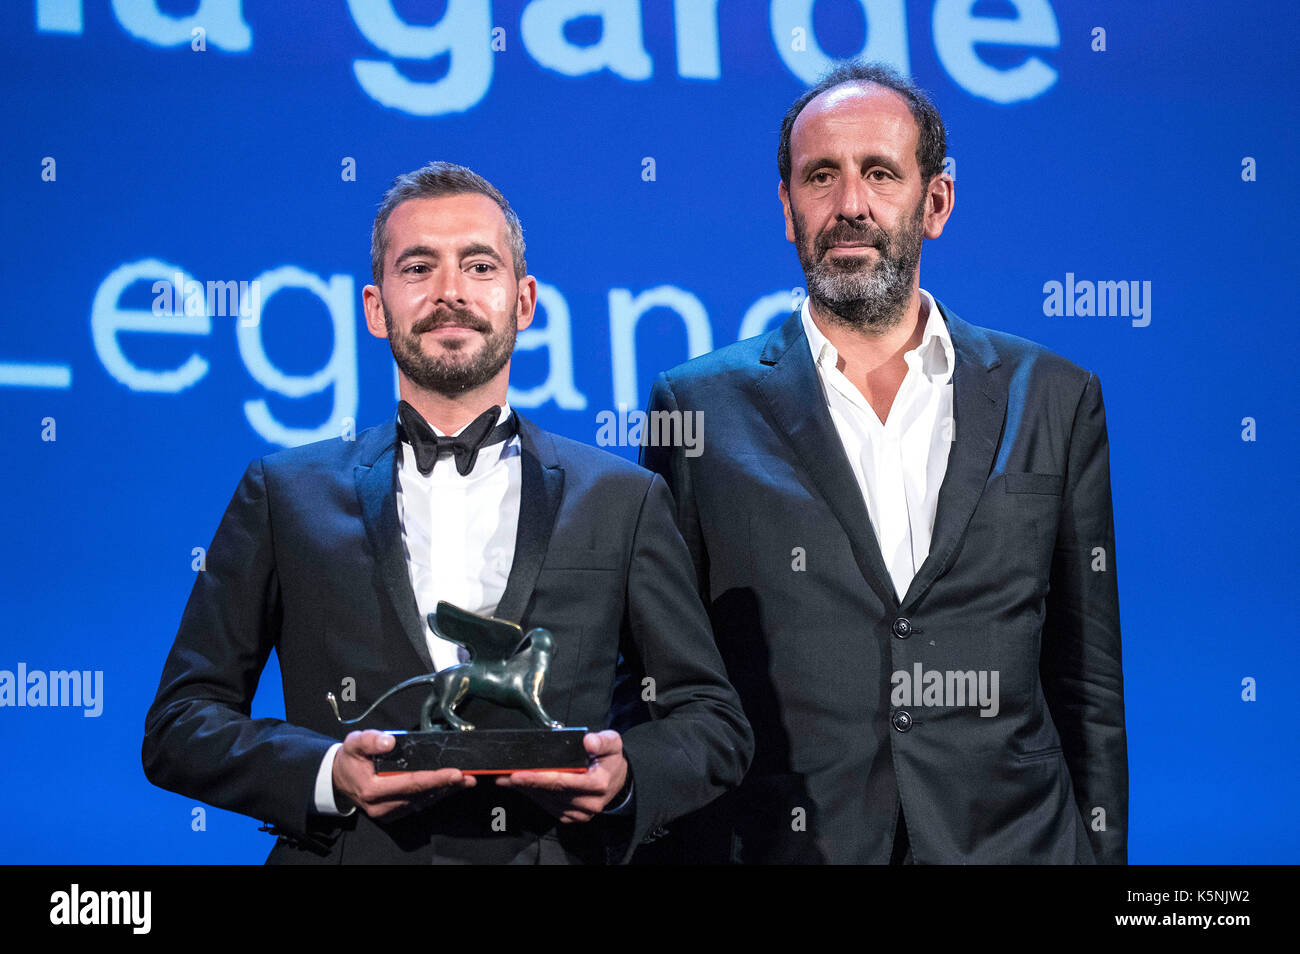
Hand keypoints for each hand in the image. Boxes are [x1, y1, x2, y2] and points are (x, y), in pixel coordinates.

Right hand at [331, 729, 474, 819]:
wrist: (339, 779)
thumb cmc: (350, 758)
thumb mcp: (353, 743)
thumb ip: (370, 740)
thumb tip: (389, 742)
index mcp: (372, 789)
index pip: (409, 783)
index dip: (434, 778)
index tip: (454, 773)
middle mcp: (382, 806)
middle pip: (420, 795)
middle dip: (446, 786)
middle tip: (468, 777)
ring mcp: (388, 813)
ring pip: (422, 802)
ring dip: (445, 792)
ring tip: (465, 781)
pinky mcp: (394, 814)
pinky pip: (419, 804)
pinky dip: (435, 795)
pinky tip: (450, 787)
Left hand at [494, 730, 627, 822]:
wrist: (618, 780)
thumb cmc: (610, 759)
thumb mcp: (612, 743)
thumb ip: (600, 741)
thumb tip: (587, 742)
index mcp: (598, 784)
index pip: (563, 782)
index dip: (538, 778)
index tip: (518, 774)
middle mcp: (589, 803)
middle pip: (551, 792)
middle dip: (525, 783)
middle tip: (503, 775)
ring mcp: (580, 813)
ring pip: (547, 801)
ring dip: (525, 790)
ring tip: (505, 779)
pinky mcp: (572, 817)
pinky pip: (548, 806)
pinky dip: (533, 796)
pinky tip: (521, 787)